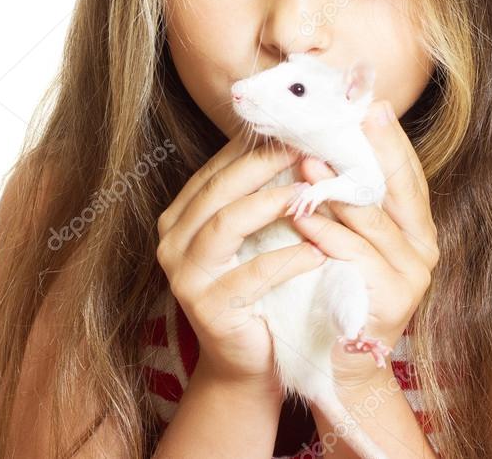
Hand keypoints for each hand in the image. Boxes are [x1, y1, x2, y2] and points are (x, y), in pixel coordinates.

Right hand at [155, 136, 327, 389]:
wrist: (249, 361)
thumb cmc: (259, 287)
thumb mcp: (257, 234)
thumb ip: (263, 192)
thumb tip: (299, 140)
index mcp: (182, 214)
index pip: (218, 167)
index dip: (256, 147)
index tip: (297, 129)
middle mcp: (173, 240)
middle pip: (220, 189)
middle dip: (264, 164)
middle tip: (307, 149)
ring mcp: (185, 276)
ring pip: (227, 224)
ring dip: (272, 204)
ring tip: (311, 193)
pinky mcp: (208, 308)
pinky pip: (252, 275)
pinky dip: (288, 259)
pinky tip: (318, 251)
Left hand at [289, 99, 440, 389]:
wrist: (338, 364)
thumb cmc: (338, 292)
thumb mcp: (350, 239)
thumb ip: (349, 200)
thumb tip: (323, 145)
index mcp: (416, 227)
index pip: (405, 172)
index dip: (389, 138)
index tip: (369, 104)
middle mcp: (423, 246)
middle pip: (400, 186)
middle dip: (375, 148)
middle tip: (354, 114)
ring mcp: (413, 273)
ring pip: (374, 219)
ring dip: (338, 188)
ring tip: (309, 161)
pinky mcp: (395, 297)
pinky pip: (357, 255)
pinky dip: (329, 233)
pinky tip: (304, 215)